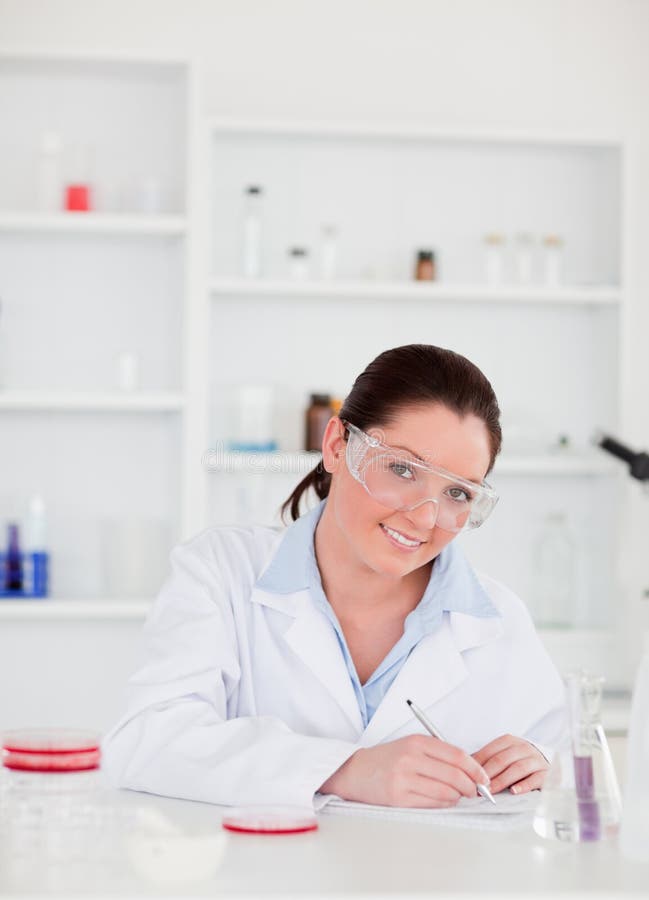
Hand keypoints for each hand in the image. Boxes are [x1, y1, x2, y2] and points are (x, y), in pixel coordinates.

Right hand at [319, 735, 490, 807]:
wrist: (355, 771)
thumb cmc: (388, 759)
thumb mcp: (411, 746)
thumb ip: (438, 754)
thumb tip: (470, 770)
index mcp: (416, 742)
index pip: (456, 755)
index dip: (475, 769)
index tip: (484, 778)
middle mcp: (410, 758)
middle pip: (454, 775)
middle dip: (471, 786)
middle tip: (475, 791)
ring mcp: (403, 779)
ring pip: (445, 792)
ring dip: (458, 797)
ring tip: (458, 796)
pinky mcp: (398, 798)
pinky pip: (432, 804)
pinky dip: (444, 804)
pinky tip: (444, 801)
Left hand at [472, 734, 548, 794]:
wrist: (546, 762)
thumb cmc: (519, 760)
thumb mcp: (504, 754)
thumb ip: (489, 759)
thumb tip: (467, 768)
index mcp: (509, 741)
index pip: (491, 751)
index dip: (479, 764)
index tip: (469, 776)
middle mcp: (523, 747)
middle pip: (502, 759)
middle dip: (488, 774)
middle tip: (479, 786)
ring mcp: (535, 760)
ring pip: (517, 768)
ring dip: (502, 780)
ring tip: (491, 790)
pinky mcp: (546, 773)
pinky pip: (535, 779)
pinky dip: (524, 785)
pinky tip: (514, 791)